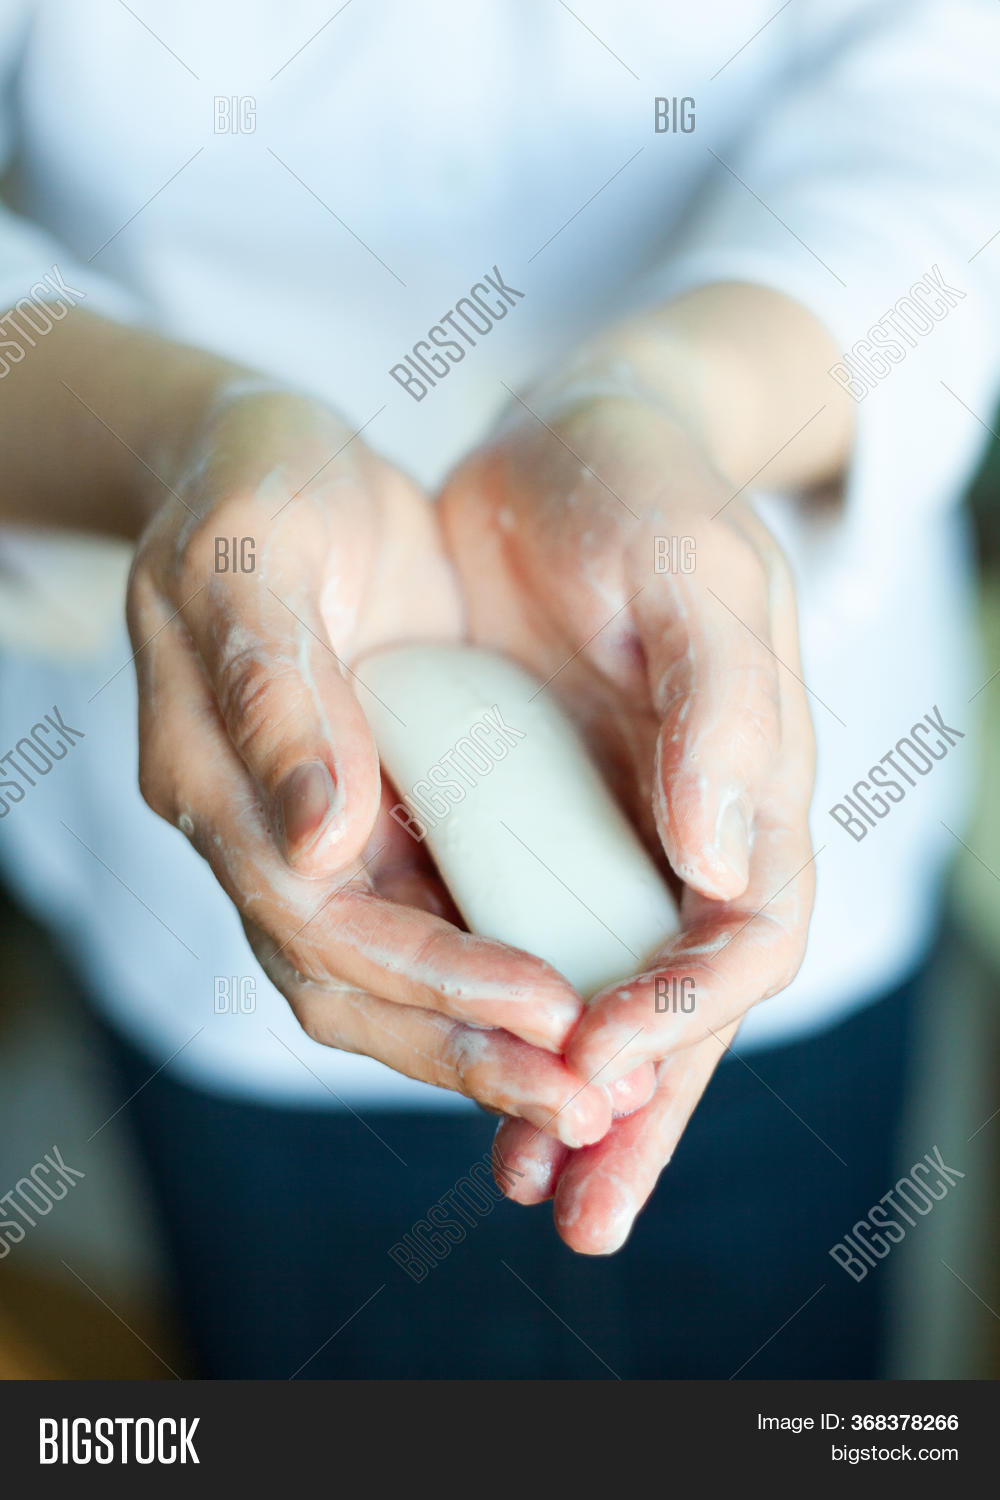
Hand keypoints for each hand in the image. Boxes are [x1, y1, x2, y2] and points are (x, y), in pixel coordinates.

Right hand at [127, 386, 616, 1144]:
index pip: (318, 922)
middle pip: (349, 985)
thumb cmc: (253, 487)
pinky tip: (576, 991)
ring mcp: (308, 829)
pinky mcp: (365, 808)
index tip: (546, 1008)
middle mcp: (257, 831)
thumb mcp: (254, 558)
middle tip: (589, 1102)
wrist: (261, 459)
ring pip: (388, 973)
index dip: (428, 975)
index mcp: (212, 782)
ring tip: (595, 1082)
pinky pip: (425, 914)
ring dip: (483, 1035)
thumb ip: (280, 696)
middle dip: (467, 1048)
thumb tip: (321, 843)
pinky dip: (490, 965)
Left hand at [440, 392, 817, 1249]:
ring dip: (570, 1093)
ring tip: (522, 1181)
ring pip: (605, 993)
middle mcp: (694, 829)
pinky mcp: (543, 819)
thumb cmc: (643, 491)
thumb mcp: (690, 570)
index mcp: (755, 779)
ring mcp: (619, 832)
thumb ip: (720, 706)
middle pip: (684, 1004)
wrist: (568, 443)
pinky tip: (466, 1068)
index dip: (685, 1008)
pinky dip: (508, 1015)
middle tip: (581, 1210)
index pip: (745, 933)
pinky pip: (532, 938)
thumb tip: (722, 855)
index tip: (603, 1053)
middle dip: (636, 1108)